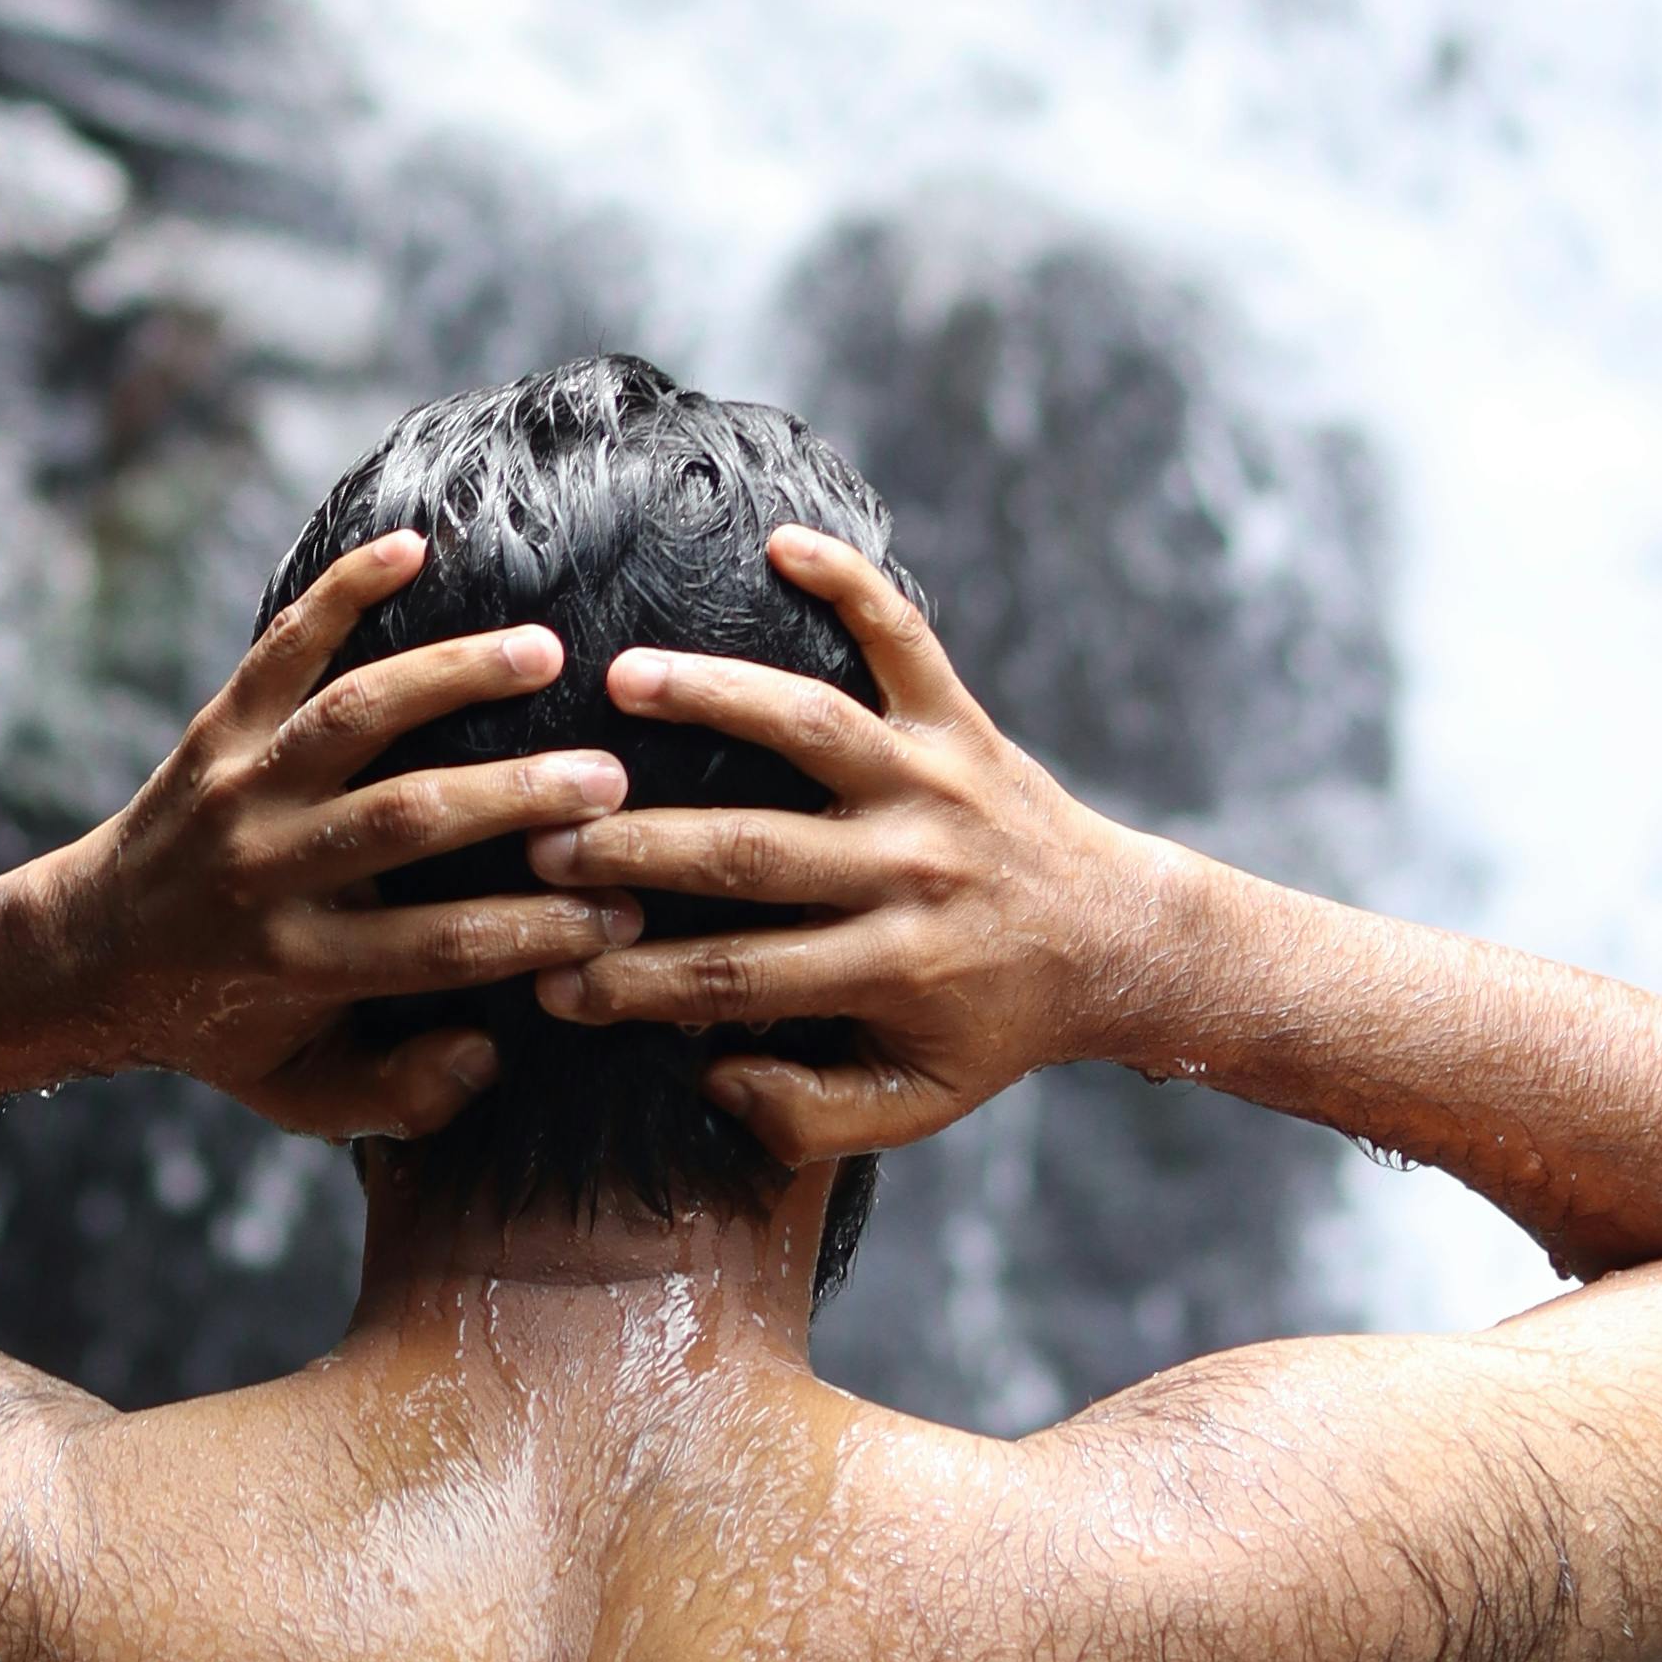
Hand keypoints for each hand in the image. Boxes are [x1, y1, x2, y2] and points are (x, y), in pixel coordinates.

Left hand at [51, 529, 641, 1142]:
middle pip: (406, 821)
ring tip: (542, 650)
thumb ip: (397, 1096)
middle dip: (516, 797)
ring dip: (448, 677)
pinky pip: (279, 649)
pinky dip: (340, 593)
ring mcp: (237, 788)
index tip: (623, 913)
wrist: (83, 956)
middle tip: (612, 777)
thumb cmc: (219, 1026)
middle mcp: (264, 871)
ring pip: (349, 717)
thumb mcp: (298, 1094)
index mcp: (297, 965)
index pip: (440, 948)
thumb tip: (487, 1053)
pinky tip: (414, 546)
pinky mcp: (216, 729)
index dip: (539, 931)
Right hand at [517, 526, 1183, 1164]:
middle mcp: (912, 868)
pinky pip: (905, 639)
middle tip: (540, 837)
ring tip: (619, 678)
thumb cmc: (994, 1027)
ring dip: (712, 696)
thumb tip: (711, 1073)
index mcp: (894, 968)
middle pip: (751, 852)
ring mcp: (936, 782)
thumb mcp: (918, 1101)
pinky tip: (780, 544)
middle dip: (639, 848)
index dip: (636, 986)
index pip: (737, 979)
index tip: (552, 984)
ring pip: (812, 726)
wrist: (1121, 942)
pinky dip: (851, 583)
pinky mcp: (961, 722)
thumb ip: (813, 1117)